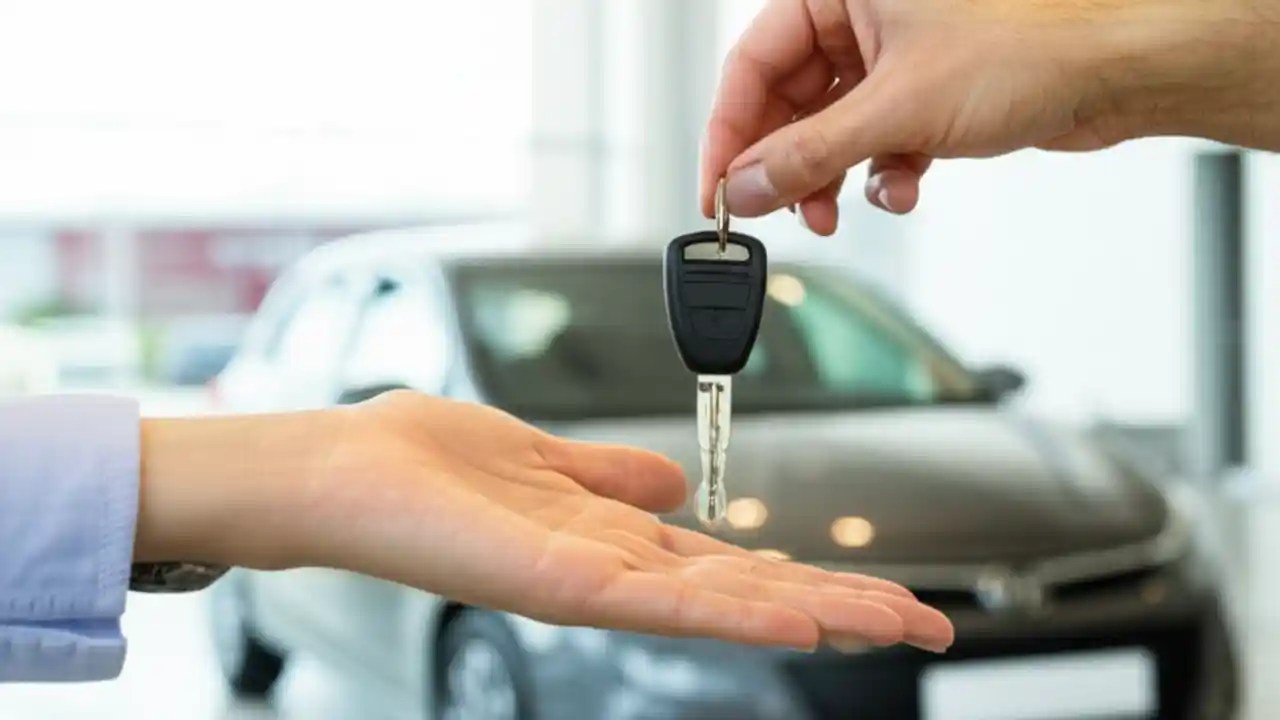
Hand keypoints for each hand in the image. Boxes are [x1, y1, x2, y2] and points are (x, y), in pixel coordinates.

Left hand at [135, 390, 953, 652]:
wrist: (344, 471)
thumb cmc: (426, 462)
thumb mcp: (547, 458)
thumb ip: (612, 473)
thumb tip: (676, 481)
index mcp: (614, 535)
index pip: (731, 564)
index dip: (805, 576)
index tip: (874, 586)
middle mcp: (614, 568)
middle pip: (748, 591)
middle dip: (840, 604)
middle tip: (929, 618)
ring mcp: (590, 582)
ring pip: (722, 604)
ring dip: (812, 612)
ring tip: (894, 621)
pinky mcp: (559, 582)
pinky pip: (659, 602)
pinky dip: (733, 613)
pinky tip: (795, 615)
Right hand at [702, 0, 1279, 231]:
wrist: (1118, 74)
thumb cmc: (1034, 48)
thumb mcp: (897, 109)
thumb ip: (807, 154)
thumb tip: (746, 185)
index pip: (752, 64)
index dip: (728, 134)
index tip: (719, 190)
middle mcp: (864, 17)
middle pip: (787, 101)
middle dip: (785, 164)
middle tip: (776, 211)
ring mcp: (895, 56)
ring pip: (830, 128)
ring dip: (830, 176)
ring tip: (833, 209)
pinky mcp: (924, 93)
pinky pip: (874, 140)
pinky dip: (880, 172)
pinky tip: (901, 188)